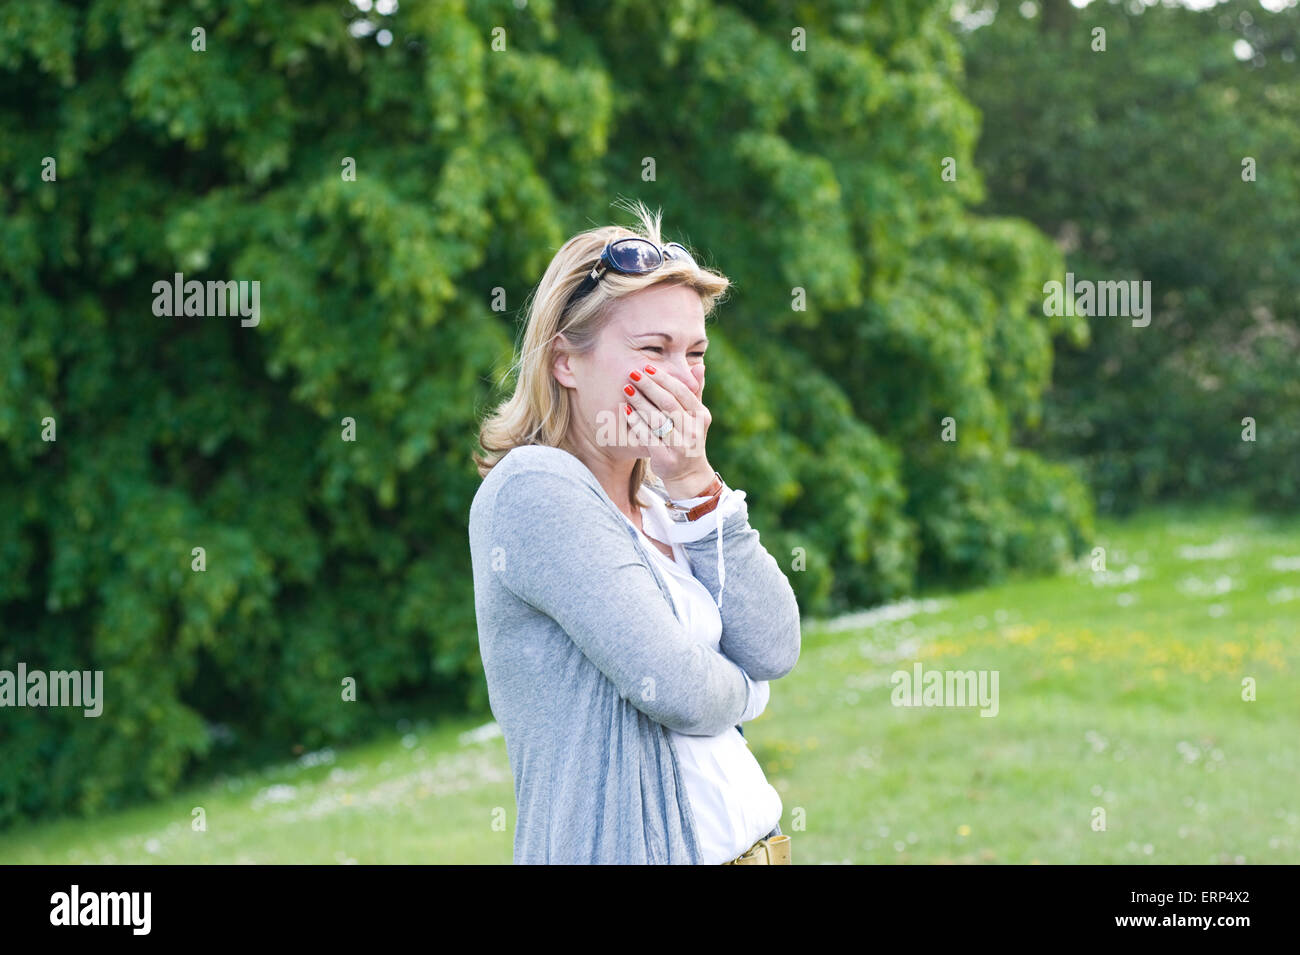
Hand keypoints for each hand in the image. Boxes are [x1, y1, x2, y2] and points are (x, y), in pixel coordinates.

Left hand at [622, 363, 712, 487]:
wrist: (688, 474)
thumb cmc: (688, 438)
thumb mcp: (696, 417)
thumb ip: (696, 391)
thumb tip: (699, 365)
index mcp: (701, 416)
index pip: (682, 392)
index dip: (664, 379)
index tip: (648, 368)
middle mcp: (693, 431)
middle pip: (668, 403)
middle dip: (649, 386)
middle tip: (633, 373)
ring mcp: (680, 446)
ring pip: (657, 419)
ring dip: (640, 402)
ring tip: (627, 389)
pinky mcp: (666, 458)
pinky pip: (648, 436)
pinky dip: (637, 423)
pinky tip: (627, 411)